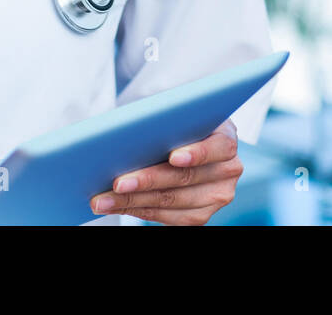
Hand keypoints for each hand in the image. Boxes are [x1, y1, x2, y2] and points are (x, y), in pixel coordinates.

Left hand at [89, 120, 242, 224]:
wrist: (187, 142)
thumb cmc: (178, 123)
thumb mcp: (177, 114)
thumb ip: (165, 121)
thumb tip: (127, 132)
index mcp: (226, 137)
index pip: (219, 146)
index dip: (197, 152)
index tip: (173, 157)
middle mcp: (229, 169)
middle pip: (186, 178)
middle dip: (148, 181)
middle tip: (117, 183)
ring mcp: (217, 195)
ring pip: (172, 201)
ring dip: (133, 201)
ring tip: (103, 199)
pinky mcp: (201, 215)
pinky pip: (168, 217)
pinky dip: (138, 210)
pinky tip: (116, 205)